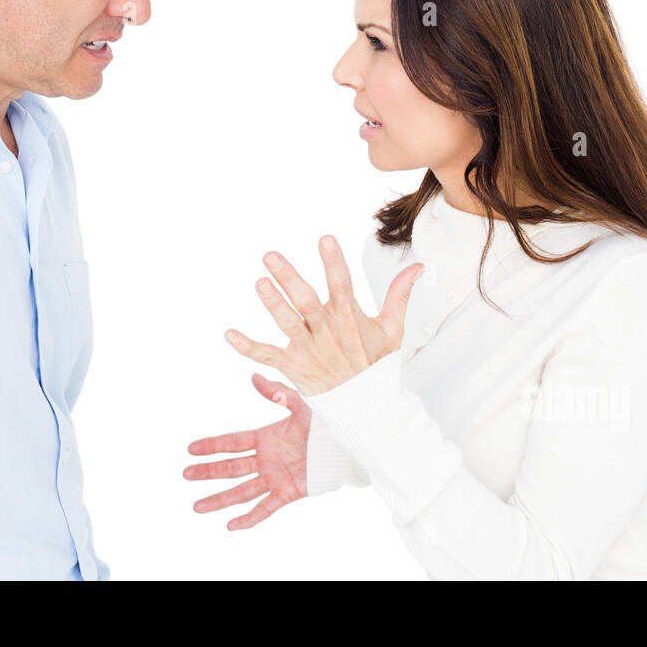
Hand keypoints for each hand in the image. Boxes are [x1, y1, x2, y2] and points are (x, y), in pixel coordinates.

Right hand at [184, 373, 310, 529]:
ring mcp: (275, 478)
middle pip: (231, 468)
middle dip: (208, 472)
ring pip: (242, 491)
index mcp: (266, 438)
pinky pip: (266, 508)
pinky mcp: (288, 493)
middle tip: (186, 474)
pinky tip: (231, 525)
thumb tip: (254, 376)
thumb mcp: (300, 405)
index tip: (191, 449)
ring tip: (197, 506)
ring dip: (220, 499)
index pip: (232, 442)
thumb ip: (277, 393)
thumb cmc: (325, 423)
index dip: (212, 445)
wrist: (348, 445)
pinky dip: (249, 518)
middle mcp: (266, 459)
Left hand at [224, 235, 424, 395]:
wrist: (366, 407)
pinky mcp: (292, 367)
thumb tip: (418, 267)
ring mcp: (308, 350)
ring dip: (272, 303)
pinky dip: (246, 347)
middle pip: (305, 301)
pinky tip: (228, 334)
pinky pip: (266, 356)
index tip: (324, 239)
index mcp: (349, 318)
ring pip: (287, 323)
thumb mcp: (392, 329)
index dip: (333, 262)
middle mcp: (326, 332)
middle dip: (288, 277)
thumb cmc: (377, 365)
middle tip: (270, 256)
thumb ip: (400, 294)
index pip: (342, 285)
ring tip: (259, 282)